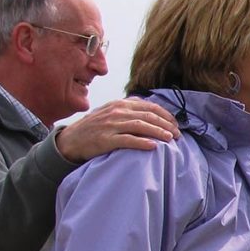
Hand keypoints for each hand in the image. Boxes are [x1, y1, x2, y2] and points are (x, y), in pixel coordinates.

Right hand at [55, 99, 180, 163]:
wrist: (71, 140)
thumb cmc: (95, 127)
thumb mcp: (111, 112)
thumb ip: (129, 109)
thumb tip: (151, 110)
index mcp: (120, 104)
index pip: (149, 106)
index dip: (166, 115)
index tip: (176, 124)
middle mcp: (117, 112)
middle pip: (148, 116)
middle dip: (166, 124)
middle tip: (178, 134)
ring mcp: (111, 125)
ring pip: (141, 126)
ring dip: (158, 132)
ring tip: (171, 138)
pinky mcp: (105, 140)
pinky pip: (127, 140)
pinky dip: (142, 142)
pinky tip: (153, 146)